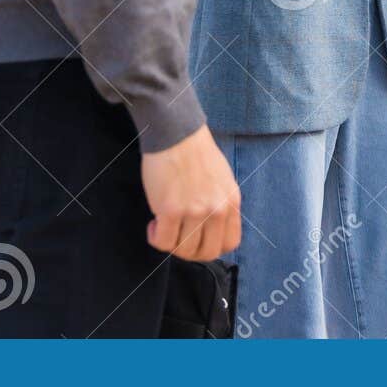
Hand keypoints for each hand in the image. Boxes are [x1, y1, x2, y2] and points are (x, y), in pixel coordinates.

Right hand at [141, 125, 240, 261]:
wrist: (175, 133)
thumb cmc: (195, 154)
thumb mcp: (222, 181)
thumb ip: (220, 205)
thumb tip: (210, 230)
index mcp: (232, 202)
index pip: (230, 244)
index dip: (211, 247)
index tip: (197, 239)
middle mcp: (217, 209)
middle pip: (206, 253)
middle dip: (189, 251)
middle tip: (177, 237)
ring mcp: (195, 211)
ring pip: (183, 250)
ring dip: (170, 243)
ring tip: (163, 226)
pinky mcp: (171, 210)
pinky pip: (163, 241)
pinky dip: (155, 238)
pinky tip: (153, 223)